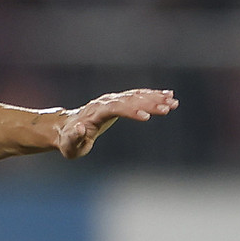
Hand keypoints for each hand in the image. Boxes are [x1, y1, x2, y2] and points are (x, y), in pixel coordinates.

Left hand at [55, 88, 177, 158]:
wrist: (65, 128)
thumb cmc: (68, 141)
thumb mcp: (68, 145)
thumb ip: (73, 138)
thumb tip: (80, 130)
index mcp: (96, 113)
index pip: (116, 108)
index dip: (131, 111)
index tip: (147, 117)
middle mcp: (105, 102)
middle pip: (130, 99)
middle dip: (149, 103)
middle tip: (168, 108)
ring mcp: (112, 100)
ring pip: (136, 96)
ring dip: (155, 98)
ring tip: (174, 102)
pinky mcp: (118, 102)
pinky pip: (137, 96)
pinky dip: (152, 95)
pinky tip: (168, 96)